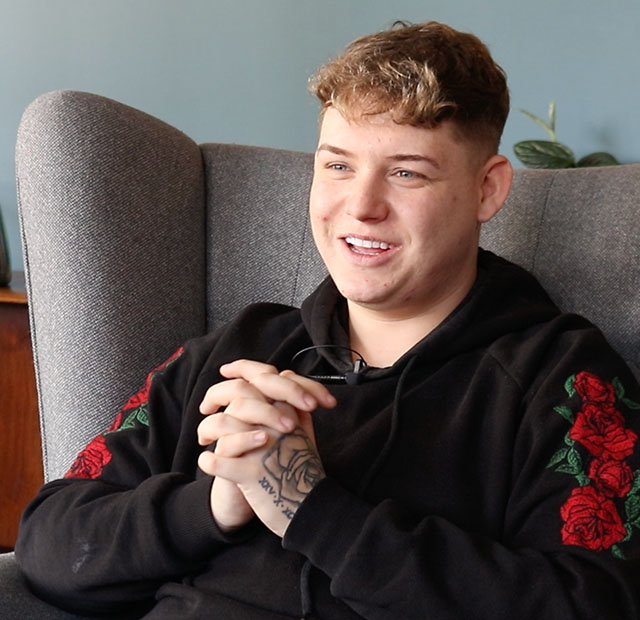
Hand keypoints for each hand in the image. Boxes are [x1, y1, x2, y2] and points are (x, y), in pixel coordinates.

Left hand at [198, 360, 335, 535]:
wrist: (311, 507)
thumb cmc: (305, 470)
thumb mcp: (305, 432)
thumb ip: (294, 407)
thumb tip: (285, 383)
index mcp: (290, 410)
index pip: (265, 376)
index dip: (242, 368)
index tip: (226, 371)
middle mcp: (278, 424)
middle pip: (240, 393)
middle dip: (216, 395)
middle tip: (205, 408)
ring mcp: (265, 448)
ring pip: (226, 423)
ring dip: (208, 429)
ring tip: (204, 441)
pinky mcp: (254, 475)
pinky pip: (221, 462)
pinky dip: (210, 461)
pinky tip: (206, 461)